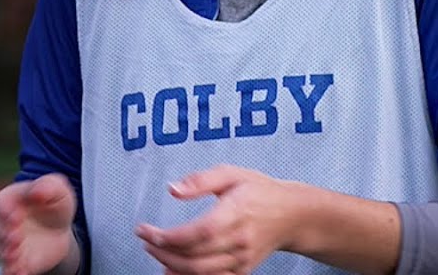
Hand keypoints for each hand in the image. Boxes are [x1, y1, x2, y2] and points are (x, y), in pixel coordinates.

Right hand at [0, 173, 78, 274]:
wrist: (59, 228)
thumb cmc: (52, 203)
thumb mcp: (57, 190)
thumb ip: (48, 186)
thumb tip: (37, 191)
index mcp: (7, 201)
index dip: (4, 211)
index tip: (15, 216)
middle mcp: (2, 224)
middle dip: (4, 235)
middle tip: (16, 237)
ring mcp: (7, 245)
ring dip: (6, 255)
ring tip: (16, 257)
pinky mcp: (17, 263)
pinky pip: (9, 269)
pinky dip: (12, 272)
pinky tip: (20, 272)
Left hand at [134, 164, 302, 274]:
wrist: (292, 215)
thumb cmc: (260, 191)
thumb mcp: (232, 174)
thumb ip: (200, 180)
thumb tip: (173, 189)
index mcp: (236, 213)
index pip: (199, 232)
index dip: (169, 237)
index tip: (146, 230)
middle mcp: (240, 241)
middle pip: (195, 257)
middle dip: (163, 251)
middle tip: (145, 239)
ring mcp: (242, 259)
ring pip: (201, 273)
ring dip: (171, 266)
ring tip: (154, 251)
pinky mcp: (242, 270)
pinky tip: (171, 270)